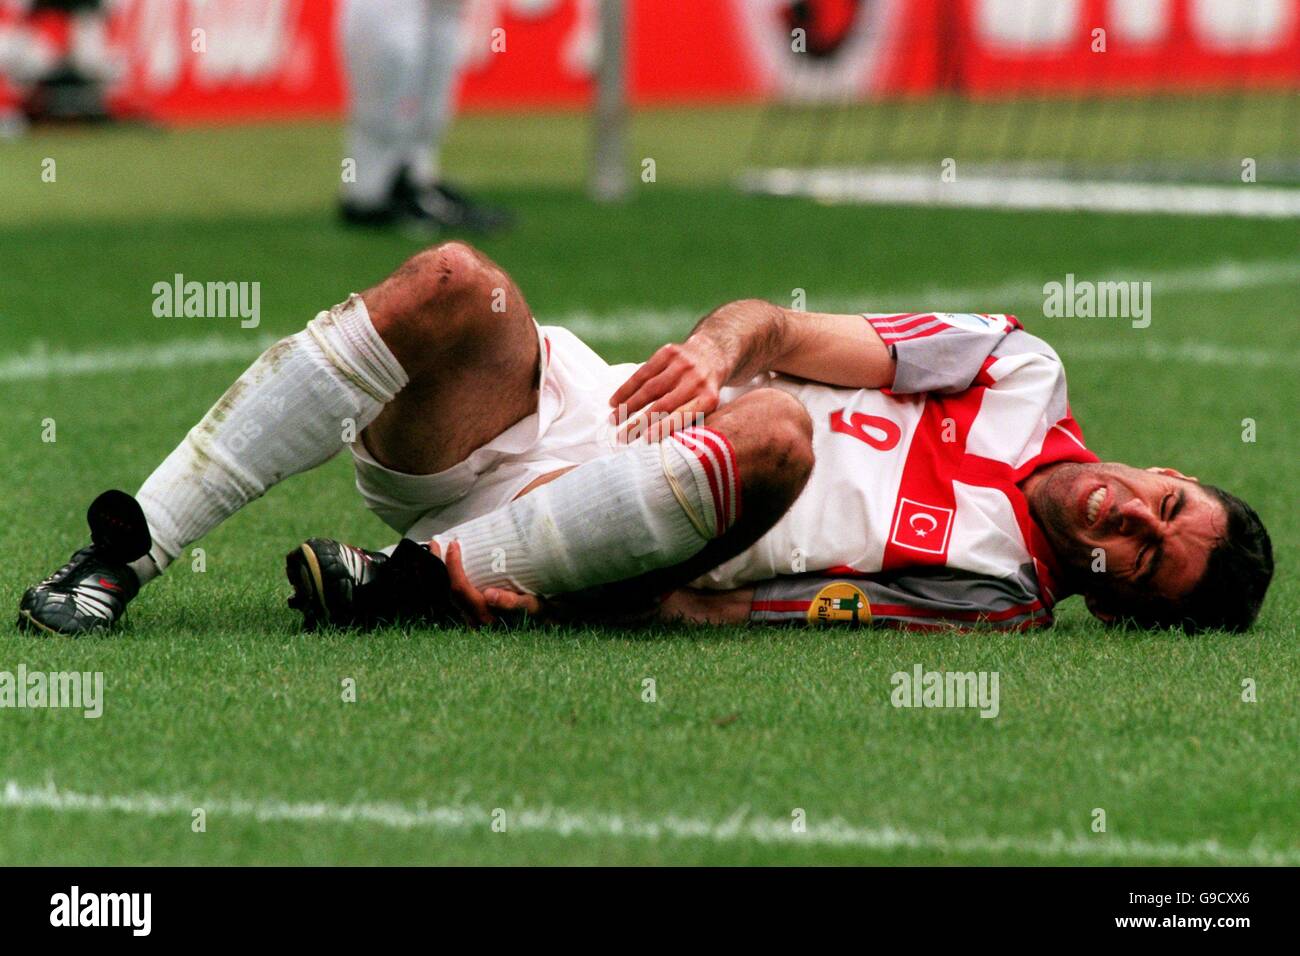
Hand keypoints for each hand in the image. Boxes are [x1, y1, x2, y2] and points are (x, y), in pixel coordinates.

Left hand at [428, 540, 545, 626]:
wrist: (534, 620)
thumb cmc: (534, 608)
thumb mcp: (530, 605)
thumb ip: (512, 602)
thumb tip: (489, 596)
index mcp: (484, 615)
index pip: (460, 589)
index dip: (453, 566)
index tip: (454, 544)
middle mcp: (471, 617)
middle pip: (445, 590)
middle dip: (437, 564)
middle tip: (436, 541)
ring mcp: (465, 615)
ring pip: (440, 593)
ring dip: (432, 571)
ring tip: (430, 549)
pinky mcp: (463, 611)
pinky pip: (442, 594)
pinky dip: (434, 578)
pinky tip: (430, 564)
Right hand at [608, 338, 727, 442]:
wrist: (711, 354)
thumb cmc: (703, 390)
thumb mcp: (704, 406)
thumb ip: (686, 421)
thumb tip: (656, 441)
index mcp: (708, 398)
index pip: (682, 415)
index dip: (663, 427)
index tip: (645, 439)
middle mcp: (696, 380)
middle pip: (663, 404)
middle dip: (639, 422)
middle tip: (622, 437)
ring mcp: (682, 364)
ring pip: (649, 388)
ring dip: (628, 405)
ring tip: (613, 420)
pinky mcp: (669, 352)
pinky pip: (643, 372)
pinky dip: (627, 388)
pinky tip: (615, 400)